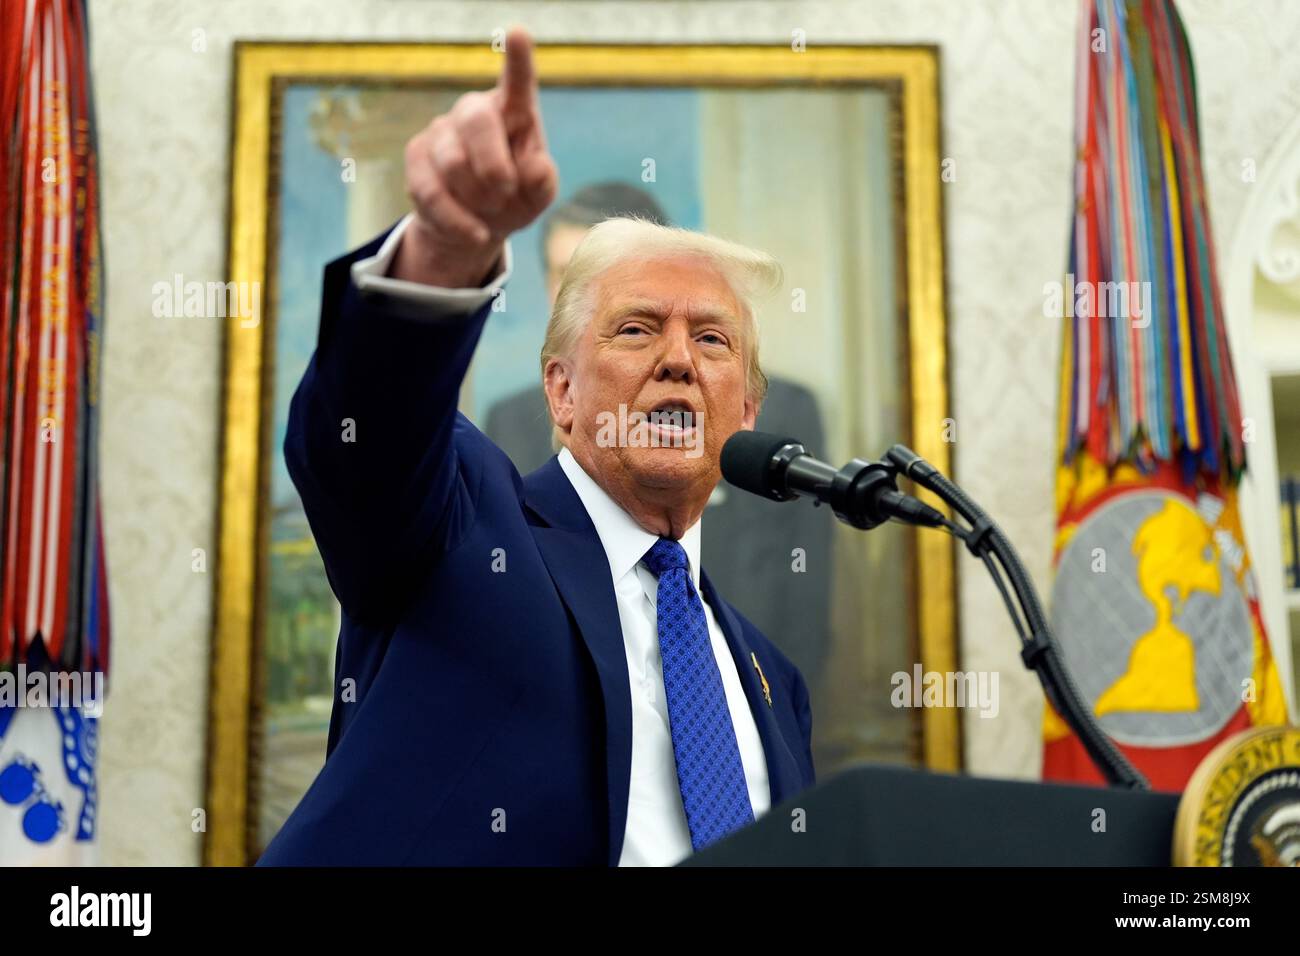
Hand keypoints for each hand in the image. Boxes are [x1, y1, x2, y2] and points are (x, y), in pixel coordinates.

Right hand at [392, 25, 558, 287]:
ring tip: (490, 210)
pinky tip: (474, 232)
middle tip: (505, 192)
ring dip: (476, 198)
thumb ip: (544, 181)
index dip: (518, 58)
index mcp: (514, 112)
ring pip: (452, 162)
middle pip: (476, 121)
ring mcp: (441, 130)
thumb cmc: (515, 198)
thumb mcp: (538, 196)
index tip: (518, 32)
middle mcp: (475, 111)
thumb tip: (537, 167)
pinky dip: (458, 220)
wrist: (476, 227)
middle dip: (493, 166)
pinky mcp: (416, 157)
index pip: (517, 81)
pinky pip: (432, 192)